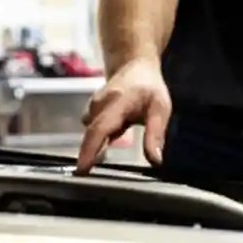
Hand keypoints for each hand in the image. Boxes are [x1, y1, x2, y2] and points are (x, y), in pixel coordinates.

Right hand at [76, 59, 170, 174]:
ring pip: (91, 134)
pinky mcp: (91, 111)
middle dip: (88, 156)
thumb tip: (156, 160)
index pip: (99, 129)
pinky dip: (99, 139)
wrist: (135, 66)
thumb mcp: (160, 109)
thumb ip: (155, 134)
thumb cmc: (149, 87)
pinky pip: (92, 130)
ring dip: (96, 147)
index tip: (82, 170)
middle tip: (90, 177)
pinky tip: (112, 138)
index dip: (89, 151)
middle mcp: (99, 104)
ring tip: (109, 153)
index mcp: (116, 102)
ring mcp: (93, 106)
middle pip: (90, 135)